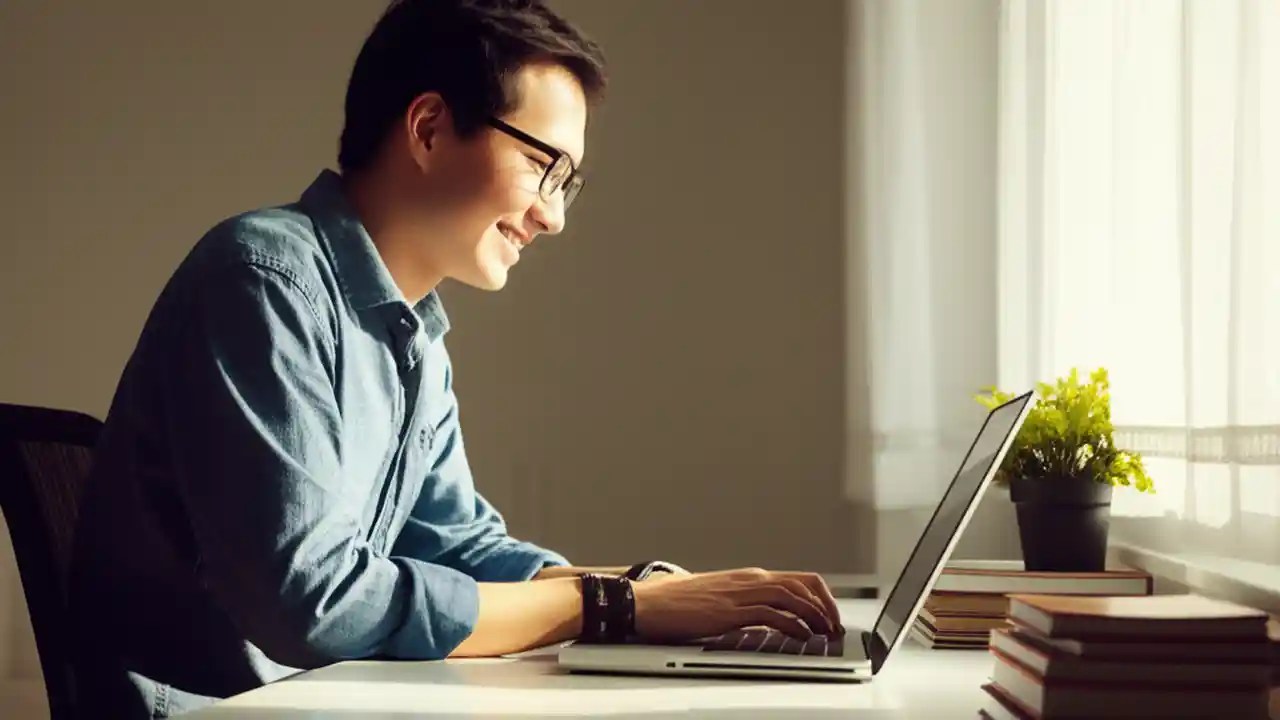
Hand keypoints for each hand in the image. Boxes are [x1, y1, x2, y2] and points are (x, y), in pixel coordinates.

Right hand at [630, 567, 841, 642]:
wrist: (650, 602)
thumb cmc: (679, 603)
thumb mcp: (720, 598)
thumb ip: (745, 603)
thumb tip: (768, 618)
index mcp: (748, 577)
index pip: (797, 579)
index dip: (820, 595)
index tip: (829, 614)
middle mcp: (749, 580)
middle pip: (801, 584)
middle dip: (824, 605)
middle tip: (835, 626)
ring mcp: (740, 595)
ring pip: (791, 596)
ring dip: (814, 615)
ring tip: (825, 632)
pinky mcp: (730, 612)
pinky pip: (771, 615)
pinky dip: (793, 625)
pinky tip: (802, 636)